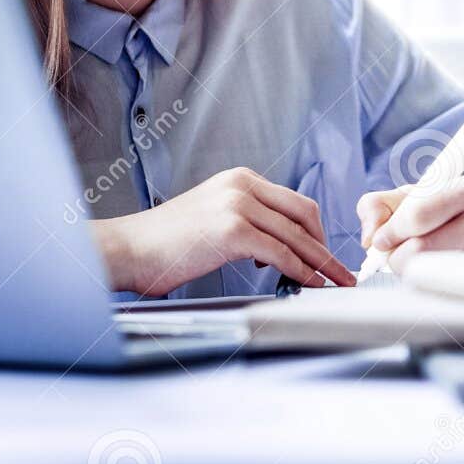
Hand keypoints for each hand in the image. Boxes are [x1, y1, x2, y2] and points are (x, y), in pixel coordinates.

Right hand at [90, 167, 356, 295]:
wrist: (125, 249)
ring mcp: (237, 205)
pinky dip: (301, 271)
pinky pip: (281, 253)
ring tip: (334, 282)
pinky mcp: (233, 230)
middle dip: (326, 245)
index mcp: (239, 179)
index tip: (325, 254)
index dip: (315, 231)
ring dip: (321, 262)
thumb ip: (244, 223)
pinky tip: (309, 284)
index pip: (294, 202)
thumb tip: (274, 252)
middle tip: (338, 270)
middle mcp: (242, 185)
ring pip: (297, 235)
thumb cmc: (162, 244)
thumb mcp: (210, 218)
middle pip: (305, 213)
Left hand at [357, 177, 463, 272]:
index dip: (390, 232)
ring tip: (415, 261)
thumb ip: (379, 206)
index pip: (417, 215)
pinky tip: (435, 271)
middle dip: (396, 256)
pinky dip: (431, 282)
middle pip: (421, 249)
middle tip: (395, 254)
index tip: (381, 240)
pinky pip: (447, 287)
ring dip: (412, 272)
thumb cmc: (453, 209)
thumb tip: (368, 238)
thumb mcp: (416, 195)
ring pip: (433, 273)